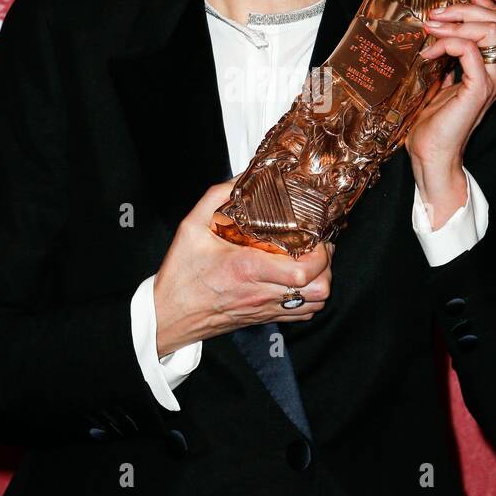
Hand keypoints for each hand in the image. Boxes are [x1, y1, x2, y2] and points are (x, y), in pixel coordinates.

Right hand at [153, 178, 333, 355]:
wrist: (169, 314)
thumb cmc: (180, 275)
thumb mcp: (192, 227)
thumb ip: (217, 197)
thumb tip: (242, 177)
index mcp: (247, 268)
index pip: (303, 271)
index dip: (320, 255)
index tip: (316, 237)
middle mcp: (261, 292)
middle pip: (318, 289)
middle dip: (327, 267)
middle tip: (318, 247)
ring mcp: (265, 308)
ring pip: (315, 304)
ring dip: (320, 282)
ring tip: (312, 262)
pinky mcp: (264, 317)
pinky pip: (302, 315)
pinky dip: (310, 297)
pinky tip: (299, 280)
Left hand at [405, 0, 495, 188]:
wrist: (431, 154)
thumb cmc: (432, 121)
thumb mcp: (440, 76)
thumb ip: (448, 53)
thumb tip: (441, 24)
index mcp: (492, 67)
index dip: (487, 2)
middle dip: (466, 7)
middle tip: (435, 13)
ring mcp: (491, 81)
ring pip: (491, 30)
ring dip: (457, 21)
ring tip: (430, 29)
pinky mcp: (478, 90)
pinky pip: (471, 51)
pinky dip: (449, 43)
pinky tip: (430, 53)